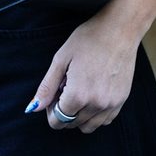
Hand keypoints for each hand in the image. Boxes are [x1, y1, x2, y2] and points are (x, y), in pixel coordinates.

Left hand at [25, 3, 141, 133]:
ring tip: (80, 92)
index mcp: (78, 95)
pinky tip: (93, 95)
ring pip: (89, 126)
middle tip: (66, 88)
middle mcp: (96, 105)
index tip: (54, 94)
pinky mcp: (122, 100)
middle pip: (71, 124)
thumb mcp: (61, 58)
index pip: (58, 121)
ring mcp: (111, 104)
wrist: (120, 29)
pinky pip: (105, 120)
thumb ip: (47, 86)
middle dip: (64, 111)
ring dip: (79, 116)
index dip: (50, 110)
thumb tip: (34, 108)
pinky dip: (96, 115)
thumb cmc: (89, 39)